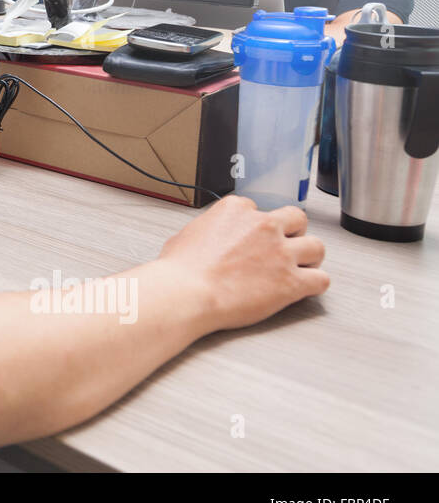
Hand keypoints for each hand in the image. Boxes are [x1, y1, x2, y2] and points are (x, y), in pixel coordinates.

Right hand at [156, 195, 328, 331]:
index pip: (258, 210)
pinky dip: (315, 285)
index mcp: (236, 210)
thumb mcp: (187, 234)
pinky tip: (304, 290)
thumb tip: (208, 238)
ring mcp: (280, 253)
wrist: (186, 293)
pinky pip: (322, 279)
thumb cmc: (180, 269)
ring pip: (317, 247)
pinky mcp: (292, 281)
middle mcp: (263, 225)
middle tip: (283, 249)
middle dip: (293, 233)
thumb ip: (208, 229)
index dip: (255, 227)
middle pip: (297, 219)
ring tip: (300, 269)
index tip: (251, 240)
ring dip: (310, 258)